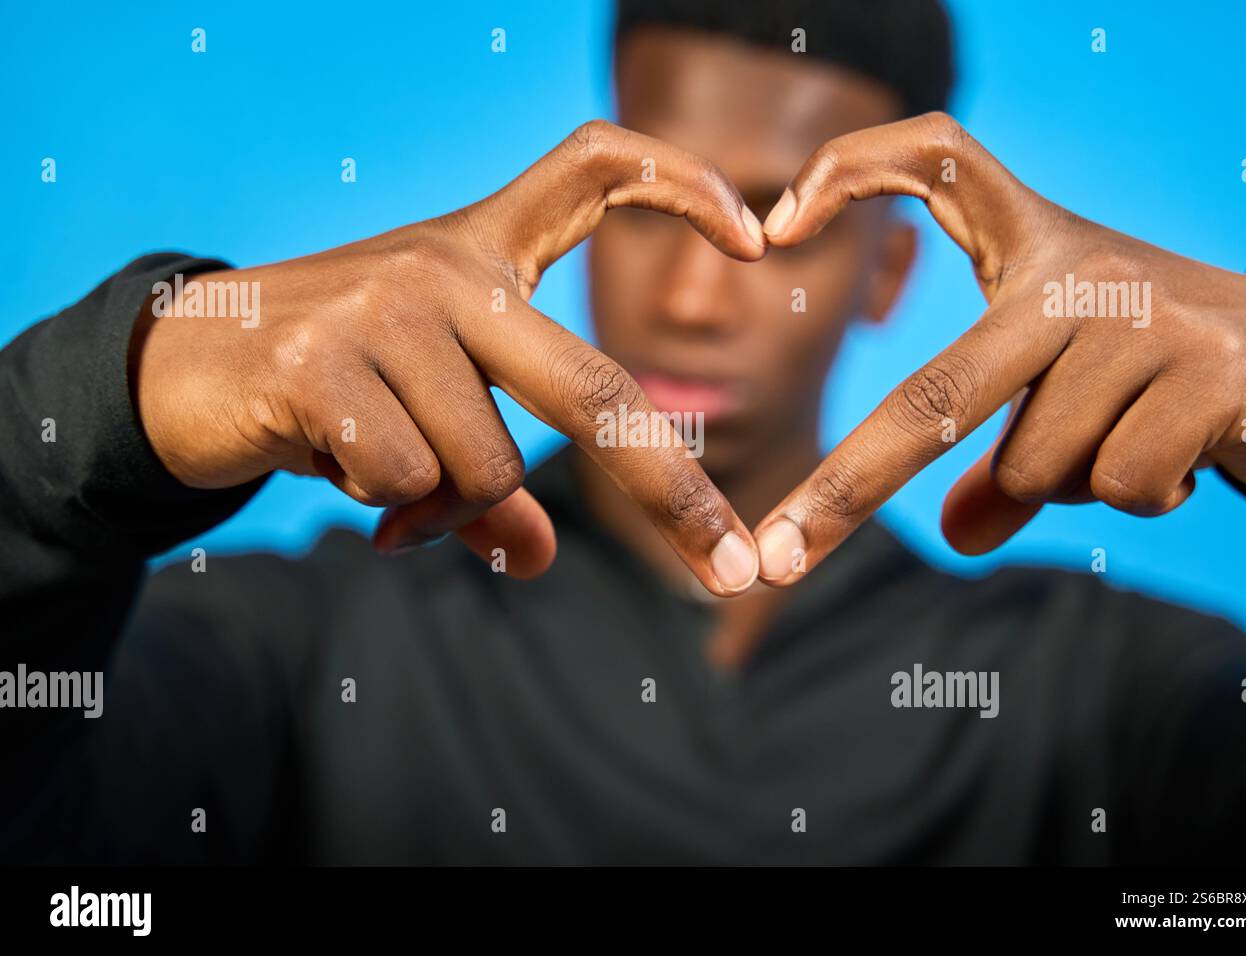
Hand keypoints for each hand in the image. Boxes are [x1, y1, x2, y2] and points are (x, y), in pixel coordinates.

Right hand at [131, 120, 767, 593]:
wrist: (183, 361)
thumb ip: (493, 482)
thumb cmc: (334, 381)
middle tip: (729, 568)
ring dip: (447, 507)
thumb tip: (540, 559)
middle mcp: (445, 264)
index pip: (595, 166)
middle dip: (674, 492)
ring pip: (485, 464)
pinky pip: (407, 481)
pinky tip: (334, 463)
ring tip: (382, 474)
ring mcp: (386, 305)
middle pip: (594, 388)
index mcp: (484, 250)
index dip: (683, 183)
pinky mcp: (322, 358)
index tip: (759, 239)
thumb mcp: (428, 414)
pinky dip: (386, 508)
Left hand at [753, 112, 1245, 583]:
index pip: (940, 160)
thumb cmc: (1162, 378)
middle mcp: (1082, 266)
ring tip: (1145, 433)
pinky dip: (1145, 495)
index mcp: (1036, 249)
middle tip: (775, 561)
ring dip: (1073, 482)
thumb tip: (956, 536)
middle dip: (845, 489)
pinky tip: (1192, 450)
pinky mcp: (1211, 368)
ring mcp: (1147, 313)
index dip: (856, 168)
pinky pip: (1115, 485)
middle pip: (939, 393)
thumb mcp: (1068, 403)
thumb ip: (1004, 464)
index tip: (774, 225)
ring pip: (1035, 464)